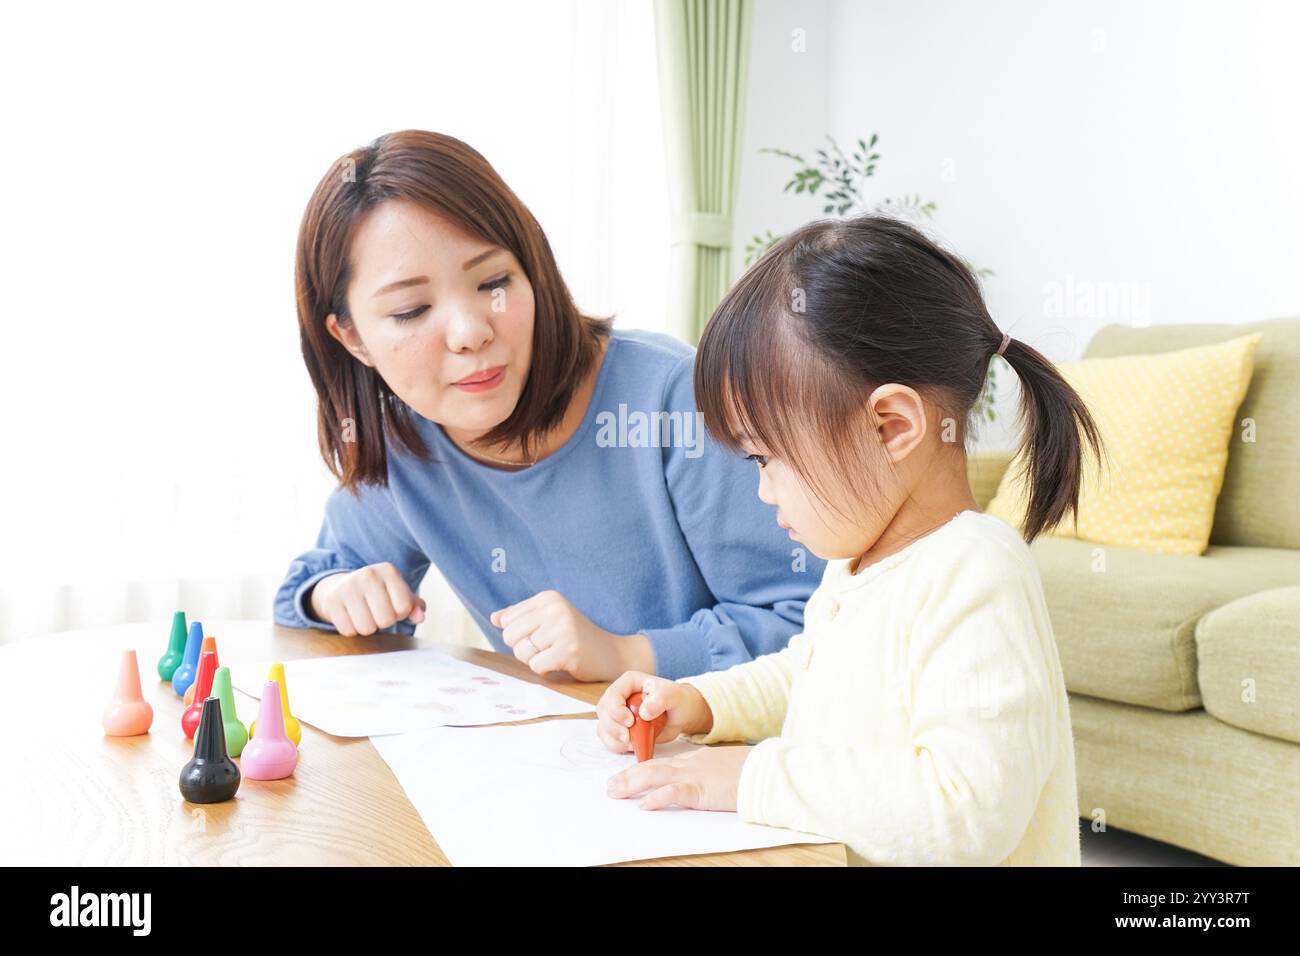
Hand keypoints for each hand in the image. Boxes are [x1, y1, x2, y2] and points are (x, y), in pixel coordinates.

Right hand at [309, 563, 425, 636]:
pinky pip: (349, 631)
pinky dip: (352, 629)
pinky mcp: (332, 601)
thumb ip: (414, 605)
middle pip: (386, 620)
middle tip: (378, 612)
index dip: (401, 614)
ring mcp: (348, 587)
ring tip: (365, 614)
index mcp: (388, 571)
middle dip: (384, 622)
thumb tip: (419, 617)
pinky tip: (351, 616)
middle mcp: (368, 575)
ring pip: (366, 628)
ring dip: (368, 627)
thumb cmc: (378, 593)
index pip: (404, 607)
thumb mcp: (398, 594)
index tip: (394, 606)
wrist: (341, 587)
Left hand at [490, 590, 650, 680]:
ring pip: (522, 652)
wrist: (611, 653)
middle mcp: (555, 608)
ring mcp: (563, 628)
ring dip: (535, 660)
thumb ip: (521, 617)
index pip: (507, 619)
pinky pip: (536, 666)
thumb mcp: (548, 620)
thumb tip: (494, 618)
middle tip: (547, 648)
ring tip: (555, 654)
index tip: (541, 635)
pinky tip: (561, 663)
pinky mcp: (568, 650)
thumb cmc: (575, 637)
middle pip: (510, 636)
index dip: (519, 634)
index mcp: (548, 598)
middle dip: (524, 648)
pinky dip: (545, 670)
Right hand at [596, 671, 712, 752]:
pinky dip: (617, 746)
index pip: (613, 694)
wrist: (681, 715)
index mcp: (629, 682)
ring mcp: (617, 713)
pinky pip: (609, 739)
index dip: (617, 710)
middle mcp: (619, 696)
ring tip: (632, 744)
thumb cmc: (678, 700)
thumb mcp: (674, 695)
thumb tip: (644, 712)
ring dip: (613, 739)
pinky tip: (632, 747)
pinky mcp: (619, 728)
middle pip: (604, 712)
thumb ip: (661, 699)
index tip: (630, 722)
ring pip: (603, 727)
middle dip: (613, 728)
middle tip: (628, 738)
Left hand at [606, 744, 752, 810]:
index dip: (640, 769)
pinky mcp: (704, 790)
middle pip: (652, 767)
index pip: (661, 762)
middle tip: (610, 786)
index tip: (624, 776)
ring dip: (632, 784)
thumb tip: (698, 783)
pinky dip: (658, 798)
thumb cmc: (752, 771)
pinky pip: (676, 793)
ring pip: (656, 776)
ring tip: (615, 792)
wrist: (769, 770)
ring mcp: (696, 776)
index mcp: (696, 759)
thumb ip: (709, 773)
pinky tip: (644, 805)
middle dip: (628, 776)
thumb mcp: (724, 768)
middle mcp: (691, 764)